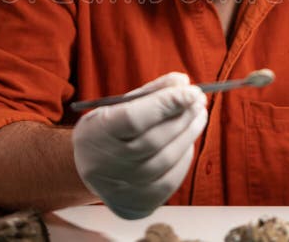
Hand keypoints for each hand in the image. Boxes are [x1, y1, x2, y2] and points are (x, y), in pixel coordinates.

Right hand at [72, 73, 207, 218]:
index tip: (191, 90)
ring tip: (198, 115)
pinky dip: (184, 158)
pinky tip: (188, 141)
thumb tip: (183, 82)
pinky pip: (171, 180)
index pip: (134, 119)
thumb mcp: (118, 106)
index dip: (165, 104)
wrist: (89, 169)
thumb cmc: (108, 130)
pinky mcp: (138, 205)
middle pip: (154, 140)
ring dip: (189, 135)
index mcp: (96, 134)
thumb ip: (151, 93)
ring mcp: (121, 190)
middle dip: (183, 117)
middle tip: (199, 100)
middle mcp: (106, 166)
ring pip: (167, 160)